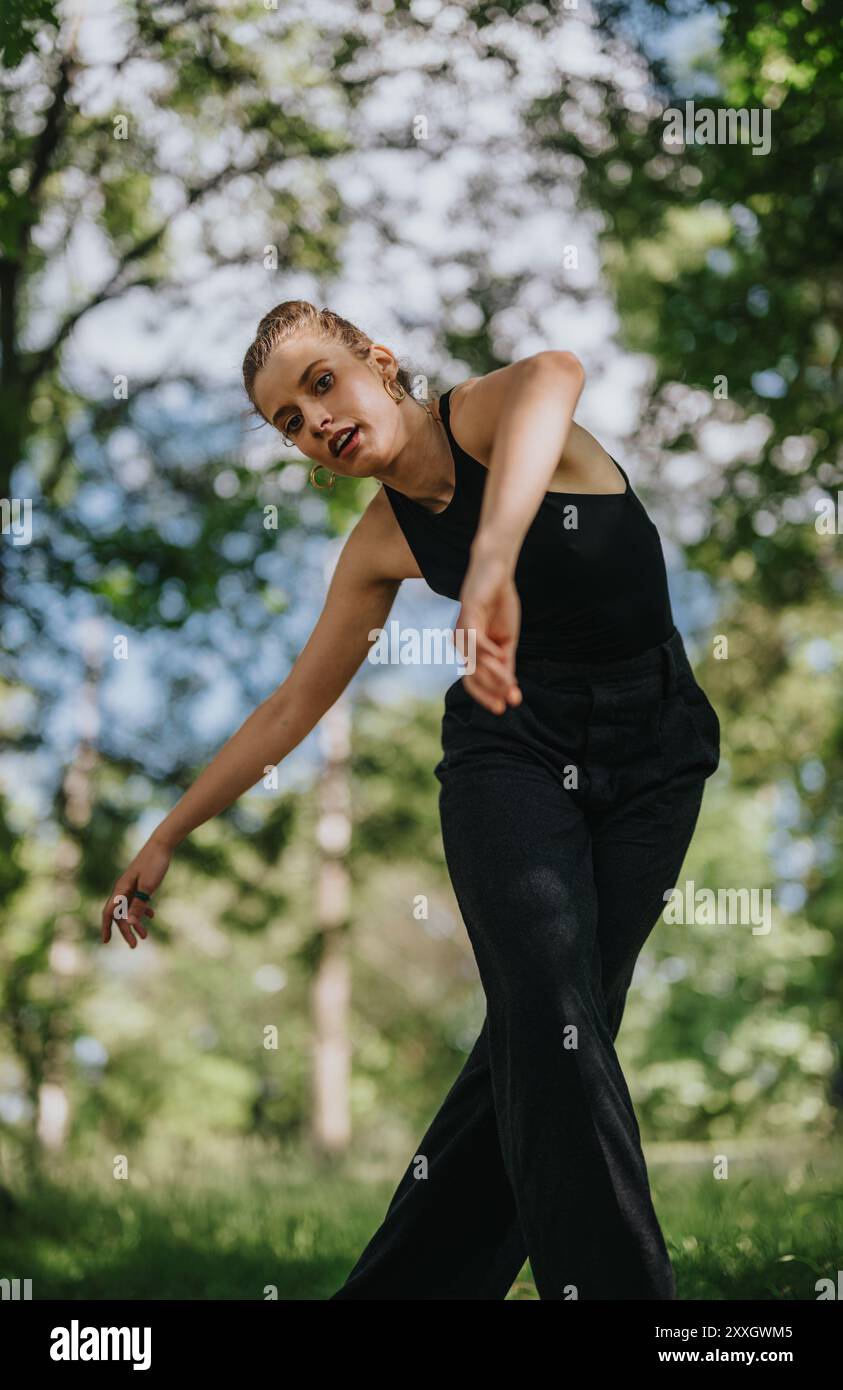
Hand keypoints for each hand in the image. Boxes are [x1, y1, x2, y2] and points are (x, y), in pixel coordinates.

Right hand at [101, 837, 170, 948]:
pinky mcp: (140, 882)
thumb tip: (128, 923)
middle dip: (126, 930)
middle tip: (135, 945)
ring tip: (145, 936)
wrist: (162, 844)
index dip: (106, 927)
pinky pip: (138, 900)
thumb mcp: (148, 887)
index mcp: (121, 889)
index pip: (109, 912)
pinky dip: (143, 909)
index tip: (106, 941)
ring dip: (136, 922)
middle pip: (120, 913)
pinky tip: (152, 915)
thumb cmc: (155, 864)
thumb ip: (138, 905)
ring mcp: (131, 885)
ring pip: (129, 908)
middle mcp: (123, 888)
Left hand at [453, 549, 521, 713]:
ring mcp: (462, 630)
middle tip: (509, 701)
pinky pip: (474, 640)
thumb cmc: (500, 605)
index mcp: (470, 650)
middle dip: (490, 690)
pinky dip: (487, 652)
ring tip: (509, 681)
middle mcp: (462, 643)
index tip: (504, 708)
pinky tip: (501, 657)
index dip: (486, 696)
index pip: (473, 681)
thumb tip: (511, 691)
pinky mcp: (467, 615)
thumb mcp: (507, 640)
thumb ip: (507, 663)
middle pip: (472, 676)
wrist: (497, 573)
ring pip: (473, 661)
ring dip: (492, 673)